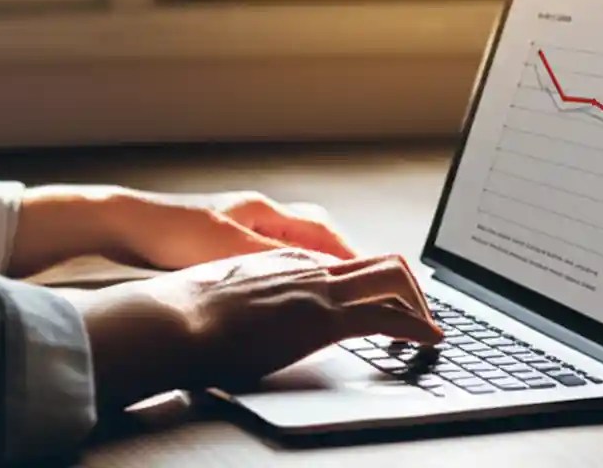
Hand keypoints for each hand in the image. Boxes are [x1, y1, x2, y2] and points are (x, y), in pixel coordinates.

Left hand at [10, 186, 356, 276]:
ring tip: (327, 287)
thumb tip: (318, 271)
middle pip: (313, 232)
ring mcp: (240, 227)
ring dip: (311, 262)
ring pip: (291, 244)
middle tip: (358, 281)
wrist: (127, 226)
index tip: (373, 273)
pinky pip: (270, 254)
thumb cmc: (172, 231)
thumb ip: (275, 259)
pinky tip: (282, 288)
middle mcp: (257, 215)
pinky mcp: (223, 242)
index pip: (323, 231)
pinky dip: (286, 269)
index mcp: (264, 211)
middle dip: (337, 256)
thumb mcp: (230, 249)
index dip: (350, 254)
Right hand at [54, 249, 442, 411]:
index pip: (344, 263)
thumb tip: (248, 319)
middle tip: (421, 316)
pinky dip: (417, 327)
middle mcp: (307, 267)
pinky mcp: (322, 318)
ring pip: (392, 279)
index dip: (373, 282)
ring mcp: (317, 289)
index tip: (385, 303)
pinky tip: (429, 341)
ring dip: (419, 306)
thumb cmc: (186, 316)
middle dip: (410, 289)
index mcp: (284, 261)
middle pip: (379, 262)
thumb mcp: (226, 297)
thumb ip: (249, 300)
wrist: (173, 320)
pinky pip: (386, 316)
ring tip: (430, 330)